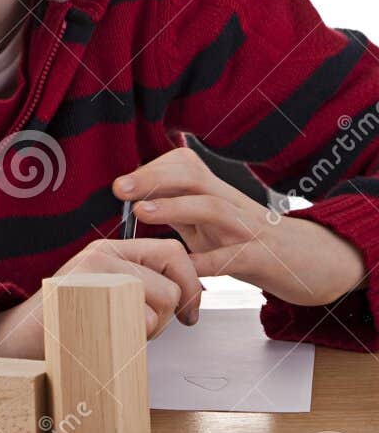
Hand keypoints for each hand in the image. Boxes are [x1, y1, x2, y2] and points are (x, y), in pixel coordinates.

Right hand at [0, 237, 203, 358]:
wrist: (16, 341)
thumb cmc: (65, 326)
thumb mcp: (106, 295)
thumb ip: (139, 287)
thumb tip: (188, 297)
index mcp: (110, 250)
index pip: (173, 251)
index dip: (192, 283)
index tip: (189, 312)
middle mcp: (103, 253)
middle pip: (173, 279)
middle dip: (173, 311)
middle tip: (156, 328)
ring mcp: (94, 270)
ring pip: (160, 300)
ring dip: (152, 328)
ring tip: (120, 332)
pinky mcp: (89, 291)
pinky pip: (140, 317)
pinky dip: (134, 336)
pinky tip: (109, 337)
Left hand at [116, 144, 367, 305]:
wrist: (311, 263)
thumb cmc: (251, 241)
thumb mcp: (210, 224)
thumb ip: (178, 210)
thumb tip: (134, 200)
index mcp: (216, 194)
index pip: (183, 166)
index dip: (152, 170)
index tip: (120, 185)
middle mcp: (232, 205)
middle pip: (194, 177)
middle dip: (154, 178)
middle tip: (120, 189)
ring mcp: (249, 230)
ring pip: (214, 208)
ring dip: (176, 207)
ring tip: (143, 211)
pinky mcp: (263, 259)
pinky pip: (235, 257)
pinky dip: (208, 262)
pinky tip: (185, 266)